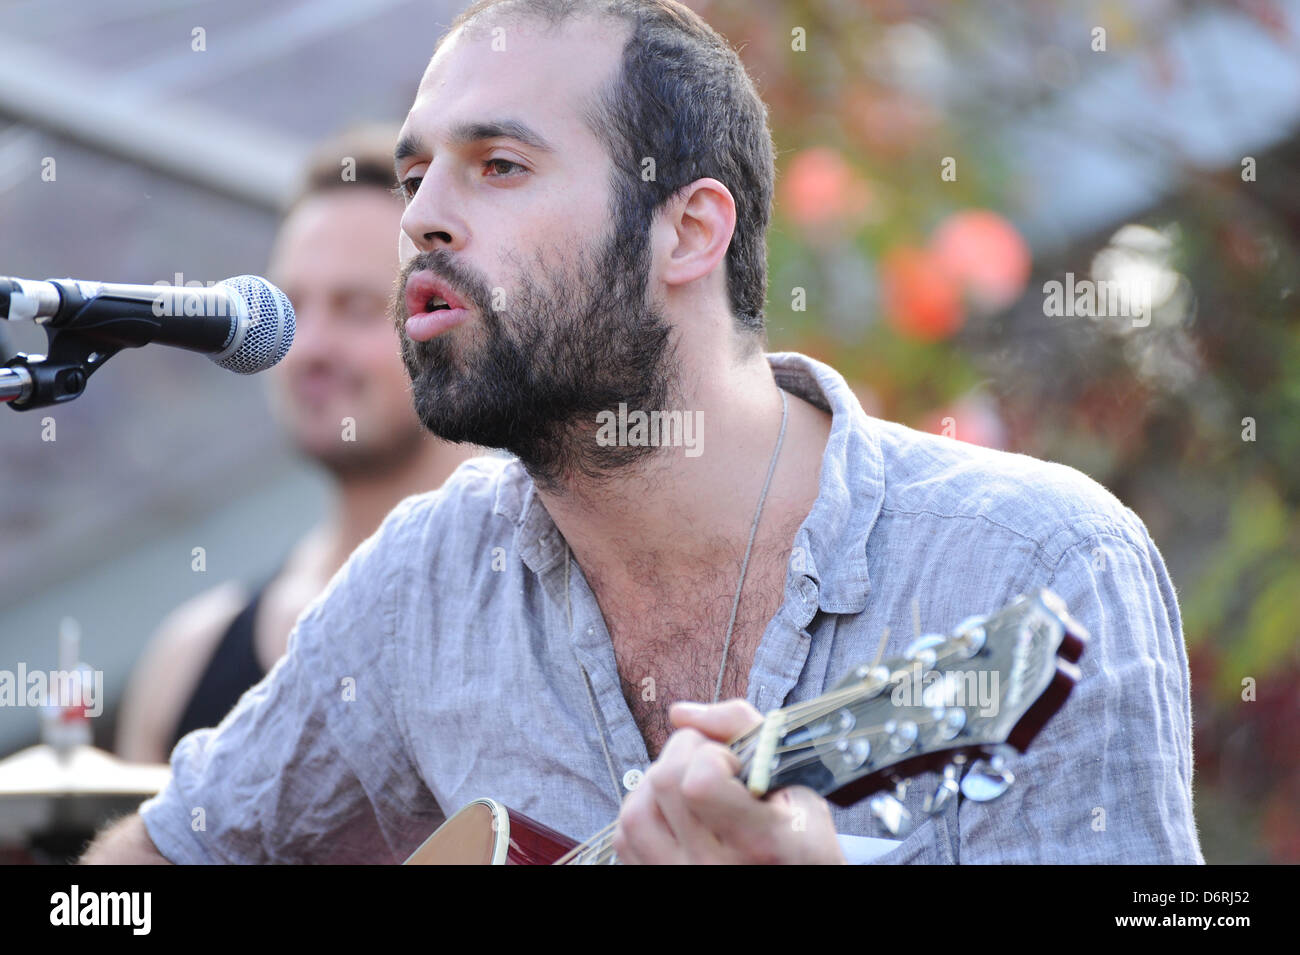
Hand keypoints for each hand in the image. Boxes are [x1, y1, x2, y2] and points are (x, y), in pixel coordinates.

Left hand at [613, 698, 846, 863]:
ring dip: (657, 784)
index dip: (713, 755)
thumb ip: (743, 729)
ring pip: (635, 809)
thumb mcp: (797, 779)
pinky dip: (646, 812)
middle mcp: (713, 867)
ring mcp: (680, 879)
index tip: (736, 765)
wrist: (798, 880)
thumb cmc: (800, 834)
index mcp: (759, 840)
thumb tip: (678, 714)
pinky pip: (624, 837)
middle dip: (685, 753)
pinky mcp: (657, 882)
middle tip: (716, 767)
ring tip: (691, 789)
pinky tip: (676, 815)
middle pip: (662, 781)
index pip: (699, 782)